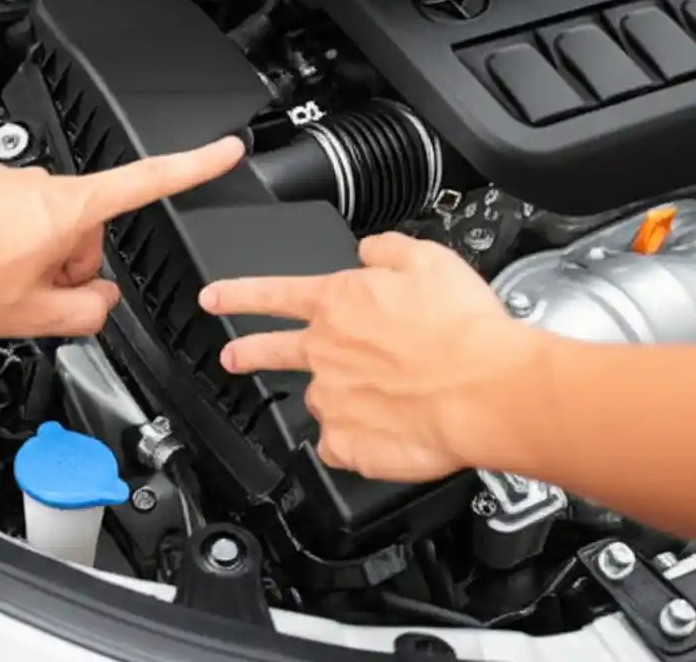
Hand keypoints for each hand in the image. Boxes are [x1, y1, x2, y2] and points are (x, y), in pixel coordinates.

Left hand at [0, 138, 244, 337]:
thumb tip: (102, 303)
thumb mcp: (33, 317)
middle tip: (30, 299)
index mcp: (68, 210)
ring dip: (33, 266)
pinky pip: (12, 226)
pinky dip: (3, 254)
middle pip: (87, 234)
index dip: (194, 167)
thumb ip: (89, 314)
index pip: (148, 182)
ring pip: (47, 234)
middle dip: (69, 270)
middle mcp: (41, 187)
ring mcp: (9, 185)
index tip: (225, 150)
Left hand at [198, 232, 550, 481]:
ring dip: (339, 399)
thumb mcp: (429, 260)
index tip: (212, 297)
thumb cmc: (464, 329)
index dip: (237, 294)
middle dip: (245, 353)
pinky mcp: (345, 443)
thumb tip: (368, 250)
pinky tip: (386, 433)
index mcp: (338, 304)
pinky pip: (341, 445)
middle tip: (232, 357)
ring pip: (321, 399)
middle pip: (269, 351)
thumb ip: (387, 250)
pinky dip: (358, 441)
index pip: (271, 293)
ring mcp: (331, 400)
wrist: (484, 390)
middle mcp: (324, 351)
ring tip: (382, 401)